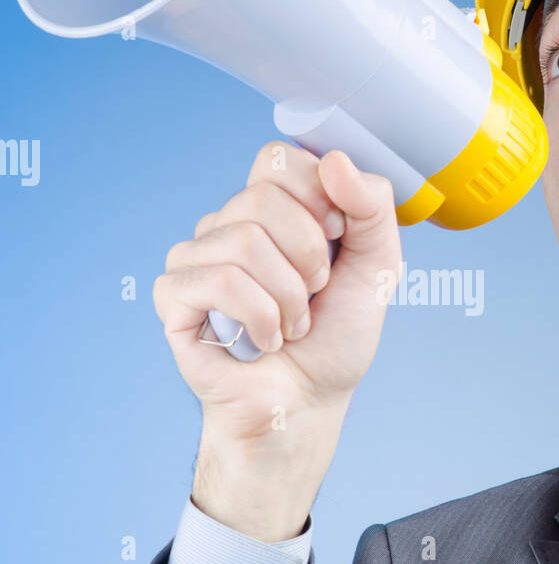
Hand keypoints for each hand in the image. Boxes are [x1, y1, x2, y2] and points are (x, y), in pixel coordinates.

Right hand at [152, 141, 401, 538]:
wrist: (309, 404)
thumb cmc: (336, 338)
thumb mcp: (379, 266)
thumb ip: (373, 205)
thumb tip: (333, 160)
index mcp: (270, 209)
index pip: (277, 158)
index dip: (317, 197)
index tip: (336, 239)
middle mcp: (226, 225)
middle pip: (261, 198)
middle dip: (308, 255)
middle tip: (315, 293)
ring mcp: (194, 259)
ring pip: (242, 242)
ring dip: (288, 298)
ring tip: (292, 325)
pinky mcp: (174, 297)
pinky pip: (219, 281)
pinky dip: (260, 318)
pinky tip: (264, 341)